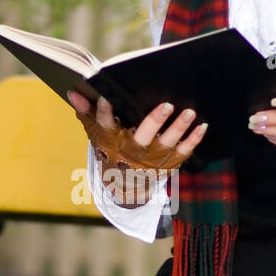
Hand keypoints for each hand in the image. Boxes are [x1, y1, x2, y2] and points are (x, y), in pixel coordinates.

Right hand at [67, 90, 208, 205]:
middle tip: (167, 104)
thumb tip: (73, 91)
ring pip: (165, 145)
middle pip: (141, 137)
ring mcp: (151, 160)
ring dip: (178, 129)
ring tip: (189, 112)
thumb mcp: (95, 131)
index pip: (104, 125)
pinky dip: (193, 140)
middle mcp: (131, 152)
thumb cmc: (110, 148)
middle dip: (154, 121)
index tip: (107, 97)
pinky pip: (182, 152)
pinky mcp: (167, 164)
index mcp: (111, 141)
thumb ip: (86, 111)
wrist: (123, 184)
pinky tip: (202, 125)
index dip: (104, 112)